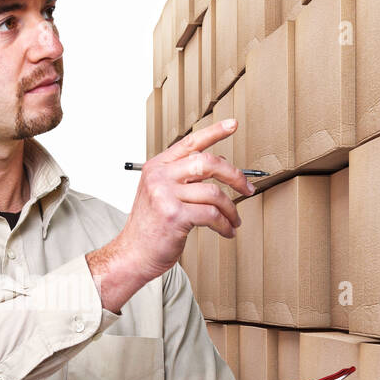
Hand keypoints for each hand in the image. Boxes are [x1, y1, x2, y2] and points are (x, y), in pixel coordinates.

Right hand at [86, 120, 252, 311]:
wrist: (132, 254)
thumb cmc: (149, 228)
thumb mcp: (159, 194)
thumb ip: (181, 178)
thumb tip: (219, 170)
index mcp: (157, 167)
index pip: (190, 142)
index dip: (214, 132)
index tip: (232, 125)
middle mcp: (159, 177)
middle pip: (207, 163)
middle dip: (234, 176)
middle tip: (247, 189)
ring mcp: (165, 195)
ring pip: (214, 193)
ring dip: (231, 209)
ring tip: (234, 220)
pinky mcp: (174, 216)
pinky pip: (212, 214)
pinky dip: (225, 224)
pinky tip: (226, 230)